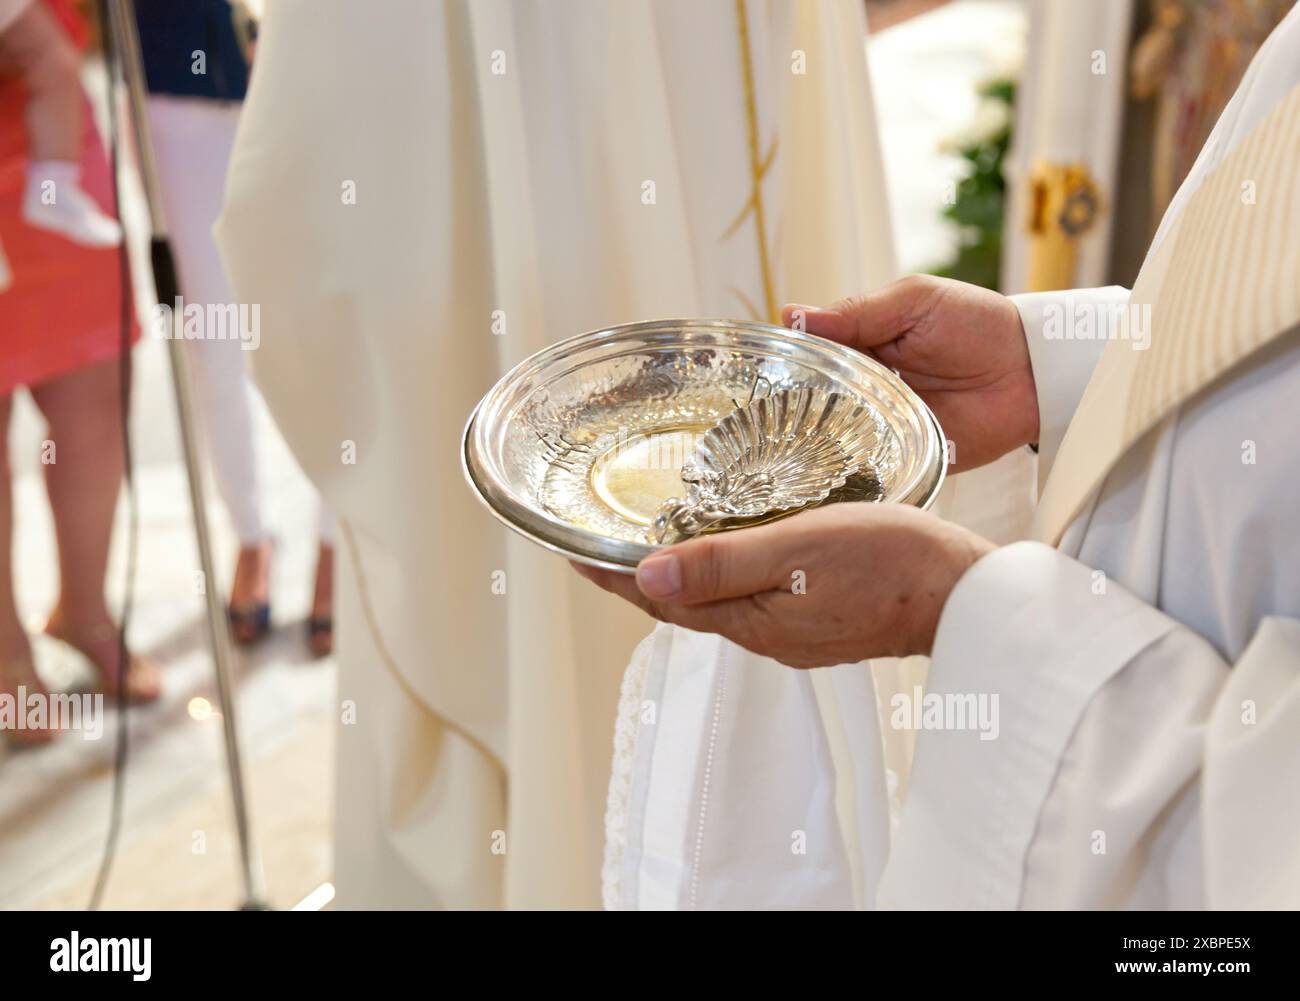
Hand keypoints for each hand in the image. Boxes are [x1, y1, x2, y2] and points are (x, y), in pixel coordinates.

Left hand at [574, 504, 994, 667]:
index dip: (610, 576)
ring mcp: (792, 630)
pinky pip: (751, 599)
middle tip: (596, 545)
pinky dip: (722, 578)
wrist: (961, 595)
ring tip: (649, 546)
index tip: (569, 552)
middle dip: (634, 578)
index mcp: (749, 619)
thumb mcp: (798, 549)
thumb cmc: (890, 563)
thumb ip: (722, 563)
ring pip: (716, 602)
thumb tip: (645, 574)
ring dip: (677, 577)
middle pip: (680, 604)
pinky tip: (727, 556)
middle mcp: (763, 632)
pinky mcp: (818, 620)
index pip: (659, 599)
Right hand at [784, 275, 1037, 470]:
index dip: (784, 364)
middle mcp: (864, 387)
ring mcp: (881, 424)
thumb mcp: (914, 302)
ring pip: (834, 437)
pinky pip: (869, 467)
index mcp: (860, 345)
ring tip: (790, 445)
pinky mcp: (902, 456)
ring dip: (817, 441)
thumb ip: (858, 312)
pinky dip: (851, 468)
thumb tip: (792, 314)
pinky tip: (828, 470)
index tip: (759, 372)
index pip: (810, 357)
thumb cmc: (977, 324)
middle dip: (792, 409)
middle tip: (769, 415)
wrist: (1033, 371)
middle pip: (813, 401)